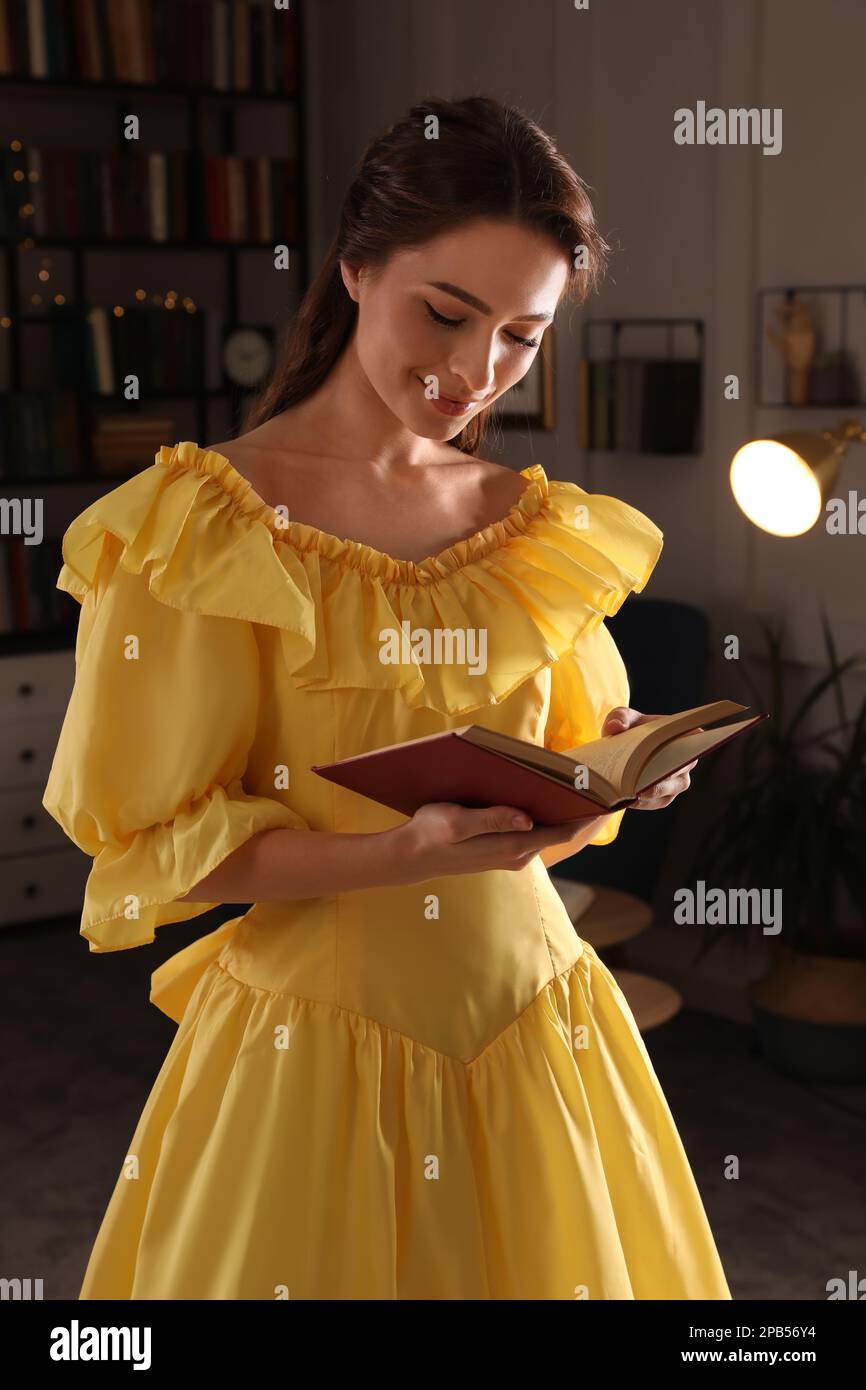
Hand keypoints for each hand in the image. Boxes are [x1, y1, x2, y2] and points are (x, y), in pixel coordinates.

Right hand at [388, 802, 612, 881]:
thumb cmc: (431, 835)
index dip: (590, 816)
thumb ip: (492, 819)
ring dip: (568, 813)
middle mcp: (519, 854)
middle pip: (563, 832)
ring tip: (587, 787)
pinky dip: (550, 816)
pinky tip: (552, 798)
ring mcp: (513, 854)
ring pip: (552, 832)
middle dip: (585, 811)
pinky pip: (538, 833)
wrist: (411, 857)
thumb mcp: (457, 821)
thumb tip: (527, 819)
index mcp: (512, 846)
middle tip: (607, 785)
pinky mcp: (504, 850)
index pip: (564, 832)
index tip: (612, 798)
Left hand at [601, 705, 699, 810]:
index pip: (696, 737)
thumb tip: (615, 727)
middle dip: (667, 770)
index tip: (684, 744)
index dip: (694, 742)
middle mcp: (685, 760)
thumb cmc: (628, 730)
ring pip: (670, 788)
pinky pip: (657, 802)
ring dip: (654, 790)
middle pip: (681, 767)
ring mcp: (676, 781)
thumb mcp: (621, 718)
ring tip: (635, 791)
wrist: (619, 755)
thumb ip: (619, 717)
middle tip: (651, 774)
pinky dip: (644, 802)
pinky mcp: (663, 797)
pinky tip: (630, 799)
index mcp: (680, 735)